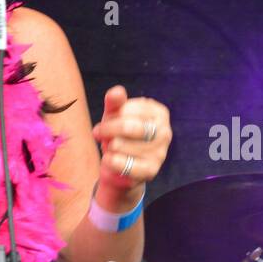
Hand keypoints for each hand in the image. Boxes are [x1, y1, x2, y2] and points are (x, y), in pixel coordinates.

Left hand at [92, 85, 171, 204]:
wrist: (121, 166)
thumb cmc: (119, 134)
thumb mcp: (115, 115)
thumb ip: (115, 102)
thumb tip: (117, 92)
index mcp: (159, 113)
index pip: (130, 109)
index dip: (113, 114)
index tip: (106, 119)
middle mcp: (165, 132)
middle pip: (128, 127)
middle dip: (108, 129)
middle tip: (97, 132)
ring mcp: (160, 152)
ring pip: (122, 146)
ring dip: (108, 146)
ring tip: (109, 147)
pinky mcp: (152, 170)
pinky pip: (124, 164)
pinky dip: (111, 161)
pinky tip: (110, 159)